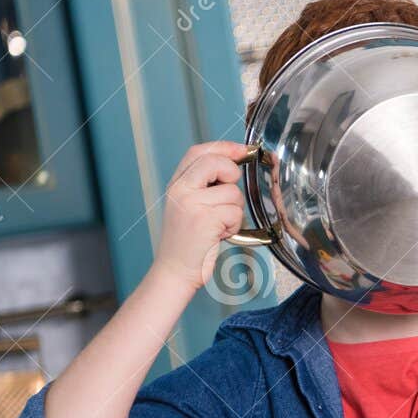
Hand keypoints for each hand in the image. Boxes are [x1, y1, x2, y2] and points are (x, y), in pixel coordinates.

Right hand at [152, 141, 250, 289]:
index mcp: (177, 185)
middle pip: (216, 162)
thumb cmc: (188, 243)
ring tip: (219, 225)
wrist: (175, 271)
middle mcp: (181, 191)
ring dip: (234, 211)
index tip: (243, 150)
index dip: (224, 147)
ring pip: (232, 193)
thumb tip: (232, 166)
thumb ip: (204, 186)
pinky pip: (235, 213)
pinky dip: (234, 226)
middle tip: (228, 196)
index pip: (198, 152)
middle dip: (232, 175)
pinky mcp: (205, 220)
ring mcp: (191, 204)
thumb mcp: (190, 206)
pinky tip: (220, 235)